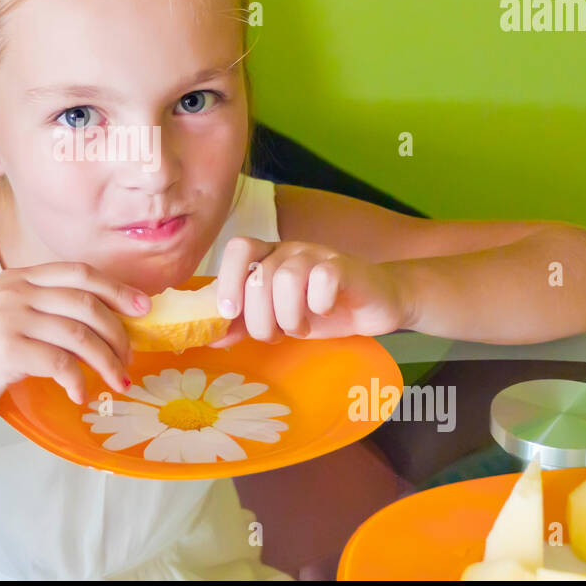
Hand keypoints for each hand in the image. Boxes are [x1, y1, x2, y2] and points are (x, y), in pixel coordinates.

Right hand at [0, 263, 146, 431]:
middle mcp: (16, 291)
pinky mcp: (6, 350)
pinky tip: (80, 395)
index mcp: (19, 278)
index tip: (143, 309)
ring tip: (116, 381)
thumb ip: (44, 314)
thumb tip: (101, 327)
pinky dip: (78, 381)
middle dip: (118, 333)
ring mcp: (10, 318)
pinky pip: (61, 363)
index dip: (117, 289)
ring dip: (107, 361)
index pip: (80, 273)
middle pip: (87, 303)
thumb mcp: (8, 321)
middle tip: (129, 359)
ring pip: (80, 334)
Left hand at [207, 237, 409, 344]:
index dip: (227, 279)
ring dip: (289, 316)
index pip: (238, 248)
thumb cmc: (321, 309)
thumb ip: (244, 323)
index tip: (229, 312)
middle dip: (260, 318)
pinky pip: (322, 279)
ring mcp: (318, 255)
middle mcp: (289, 250)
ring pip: (286, 279)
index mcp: (268, 256)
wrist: (376, 304)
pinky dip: (318, 304)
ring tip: (299, 328)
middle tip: (275, 335)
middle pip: (258, 276)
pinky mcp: (345, 266)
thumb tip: (209, 337)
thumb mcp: (277, 318)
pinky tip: (325, 312)